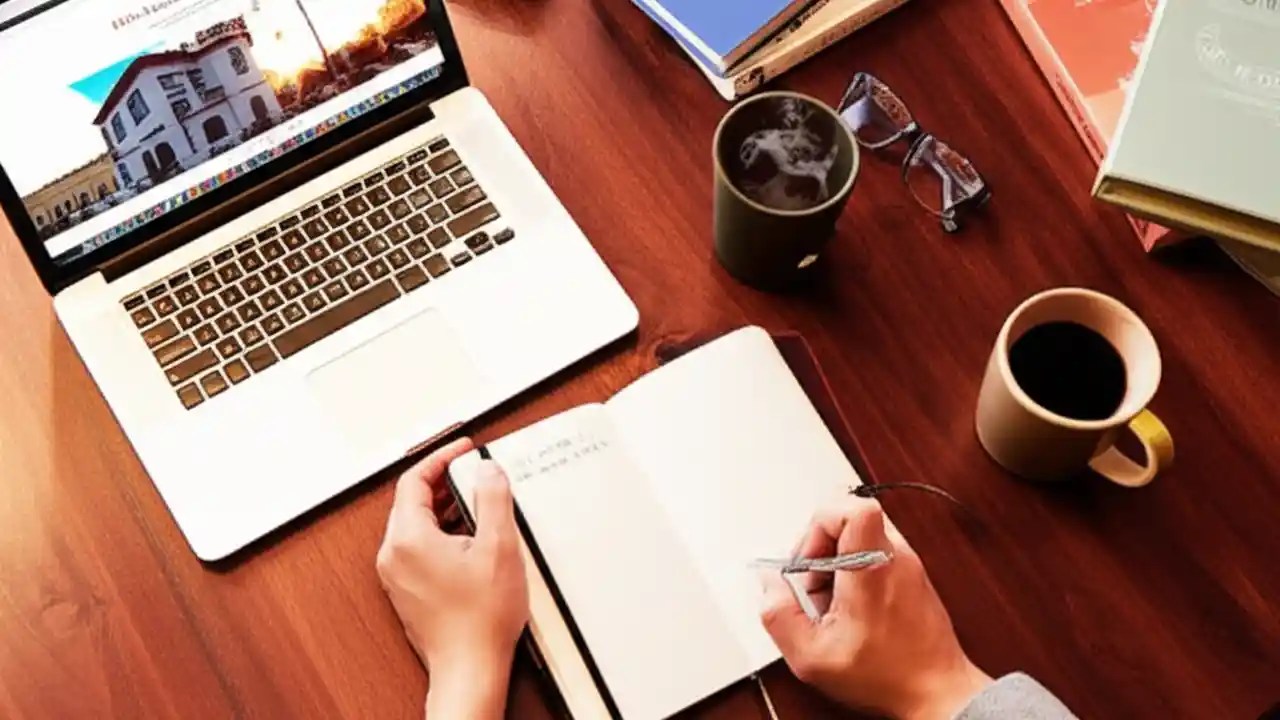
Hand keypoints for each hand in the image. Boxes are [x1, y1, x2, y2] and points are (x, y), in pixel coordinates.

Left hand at [376, 438, 528, 718]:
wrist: (469, 668)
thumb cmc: (480, 620)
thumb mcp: (498, 547)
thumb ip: (493, 499)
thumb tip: (487, 471)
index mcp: (408, 539)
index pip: (414, 480)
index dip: (441, 457)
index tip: (463, 449)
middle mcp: (394, 555)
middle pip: (412, 501)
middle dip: (444, 481)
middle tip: (474, 473)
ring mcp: (397, 575)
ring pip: (416, 524)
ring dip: (445, 508)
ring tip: (478, 504)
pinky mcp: (407, 589)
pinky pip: (418, 546)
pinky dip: (441, 532)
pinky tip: (471, 538)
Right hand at [759, 496, 990, 719]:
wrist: (938, 693)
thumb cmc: (888, 677)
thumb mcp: (814, 657)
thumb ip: (780, 617)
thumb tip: (769, 585)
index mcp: (872, 569)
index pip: (851, 507)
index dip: (819, 523)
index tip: (809, 558)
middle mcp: (895, 558)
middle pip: (850, 514)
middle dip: (820, 544)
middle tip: (815, 583)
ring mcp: (908, 563)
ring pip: (862, 531)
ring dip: (837, 556)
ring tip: (832, 596)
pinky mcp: (912, 573)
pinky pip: (875, 549)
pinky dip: (855, 568)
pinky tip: (850, 604)